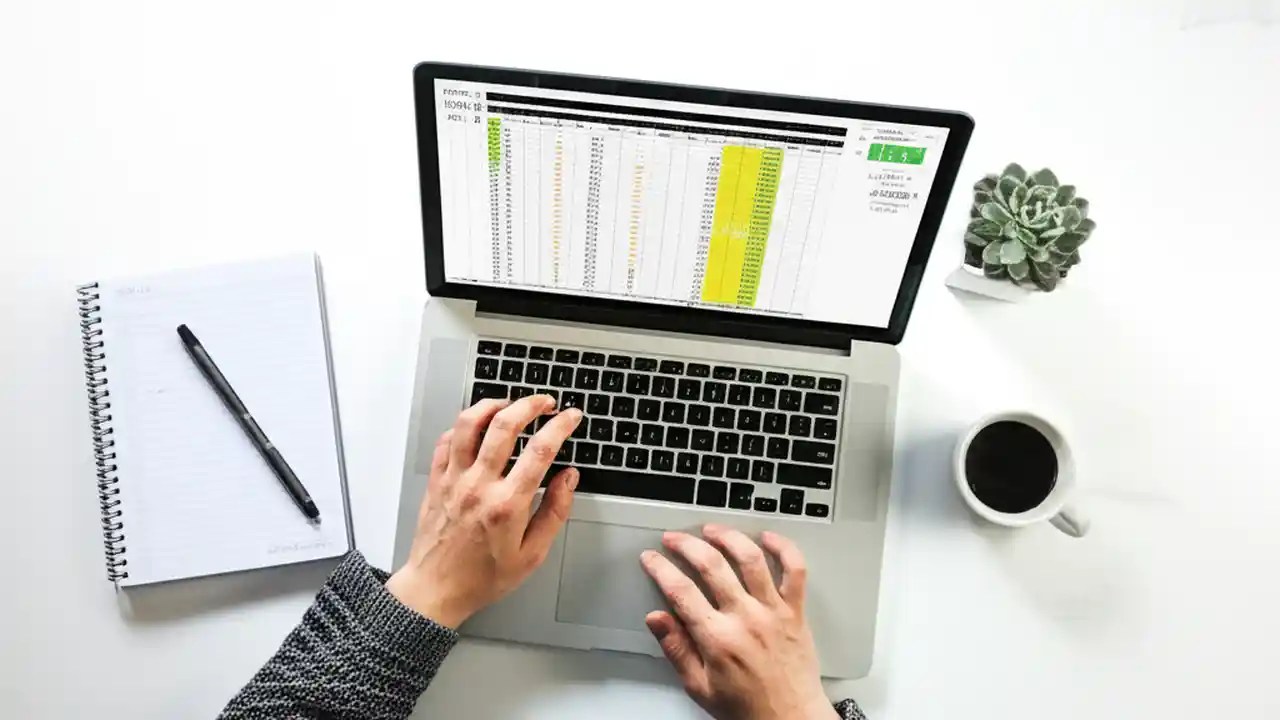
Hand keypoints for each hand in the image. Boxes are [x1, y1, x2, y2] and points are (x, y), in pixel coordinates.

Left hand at [387, 395, 581, 627]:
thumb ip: (555, 512)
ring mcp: (453, 480)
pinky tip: (477, 427)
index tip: (570, 416)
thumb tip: (569, 478)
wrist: (436, 589)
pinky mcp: (436, 480)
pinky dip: (463, 426)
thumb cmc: (483, 577)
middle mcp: (478, 486)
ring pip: (468, 423)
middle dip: (530, 404)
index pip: (540, 450)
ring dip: (492, 405)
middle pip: (504, 425)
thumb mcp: (532, 554)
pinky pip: (446, 440)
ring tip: (509, 403)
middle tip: (544, 402)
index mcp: (507, 504)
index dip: (560, 425)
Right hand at [641, 525, 836, 719]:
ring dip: (728, 537)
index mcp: (718, 639)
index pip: (681, 591)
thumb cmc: (747, 708)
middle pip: (712, 565)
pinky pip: (794, 570)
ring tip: (712, 530)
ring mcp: (773, 611)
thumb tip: (657, 619)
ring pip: (751, 559)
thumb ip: (676, 649)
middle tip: (674, 538)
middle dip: (687, 544)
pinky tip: (767, 537)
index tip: (651, 559)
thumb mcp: (699, 687)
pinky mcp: (795, 611)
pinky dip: (783, 548)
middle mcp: (746, 619)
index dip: (661, 569)